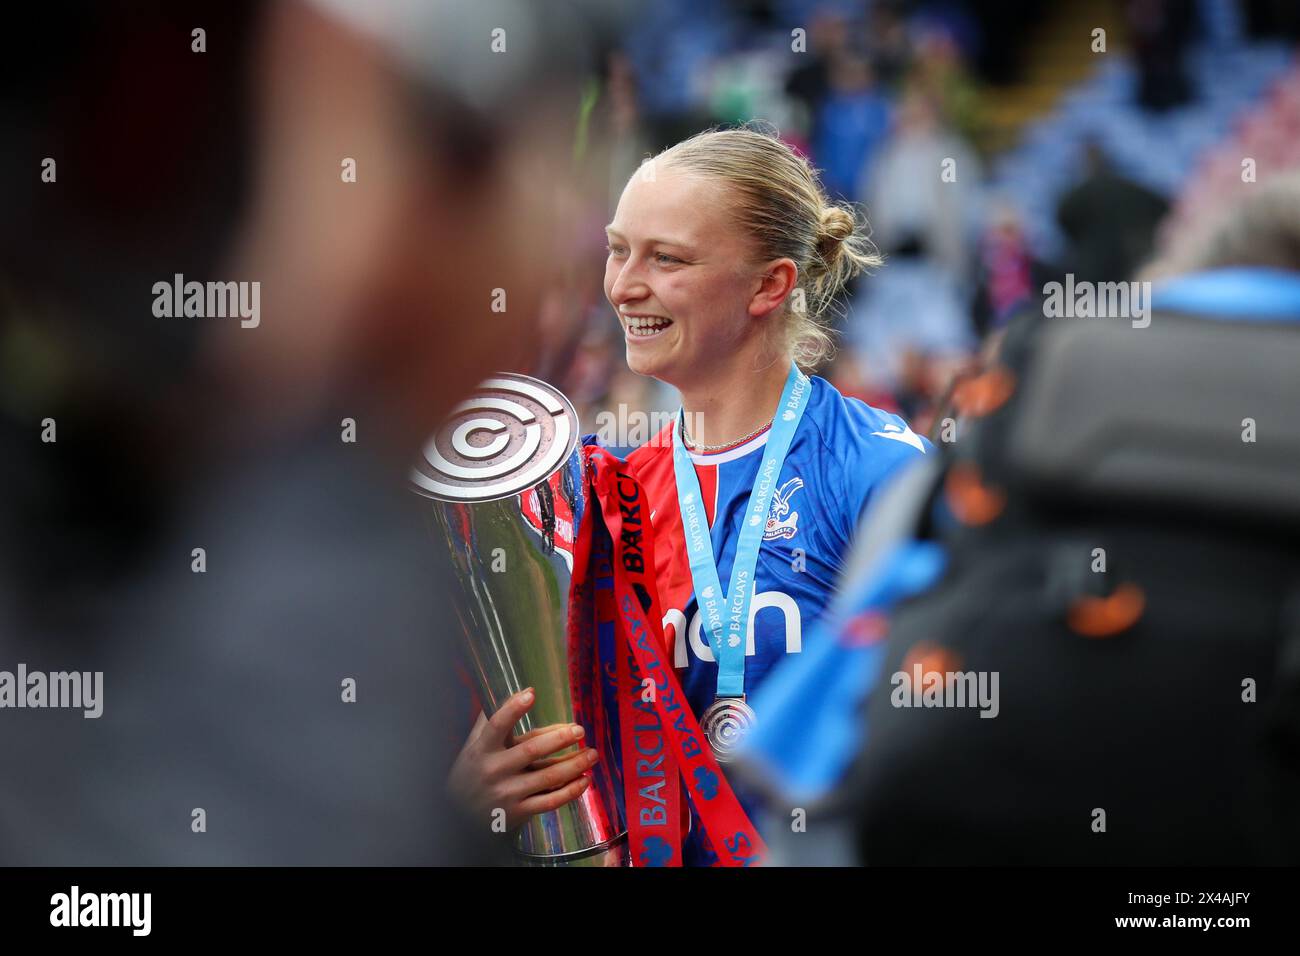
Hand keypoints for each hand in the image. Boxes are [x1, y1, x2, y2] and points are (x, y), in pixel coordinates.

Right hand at [448, 687, 597, 831]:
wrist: (461, 817)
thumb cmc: (473, 773)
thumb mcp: (473, 746)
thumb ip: (492, 721)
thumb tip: (521, 691)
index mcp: (482, 749)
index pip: (497, 725)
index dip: (513, 709)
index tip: (531, 693)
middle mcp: (494, 770)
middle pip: (532, 750)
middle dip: (559, 738)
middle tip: (579, 730)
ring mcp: (507, 793)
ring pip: (548, 777)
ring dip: (574, 764)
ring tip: (592, 754)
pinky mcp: (518, 812)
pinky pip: (550, 801)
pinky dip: (570, 791)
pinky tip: (584, 779)